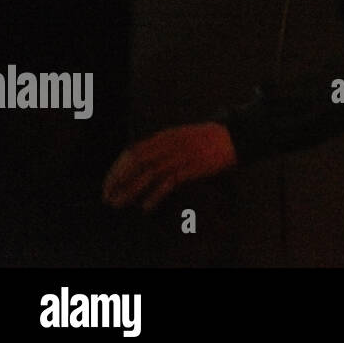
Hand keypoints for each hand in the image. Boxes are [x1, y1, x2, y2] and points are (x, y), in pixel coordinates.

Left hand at [102, 123, 237, 211]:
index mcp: (165, 136)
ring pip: (148, 174)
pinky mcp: (192, 168)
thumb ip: (164, 145)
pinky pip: (169, 183)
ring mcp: (181, 156)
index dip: (117, 168)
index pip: (133, 151)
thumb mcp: (182, 136)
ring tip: (119, 203)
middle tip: (108, 196)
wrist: (235, 136)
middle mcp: (170, 144)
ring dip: (131, 190)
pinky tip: (146, 207)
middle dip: (118, 180)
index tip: (109, 183)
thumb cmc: (209, 139)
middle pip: (136, 162)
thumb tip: (142, 161)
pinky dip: (155, 196)